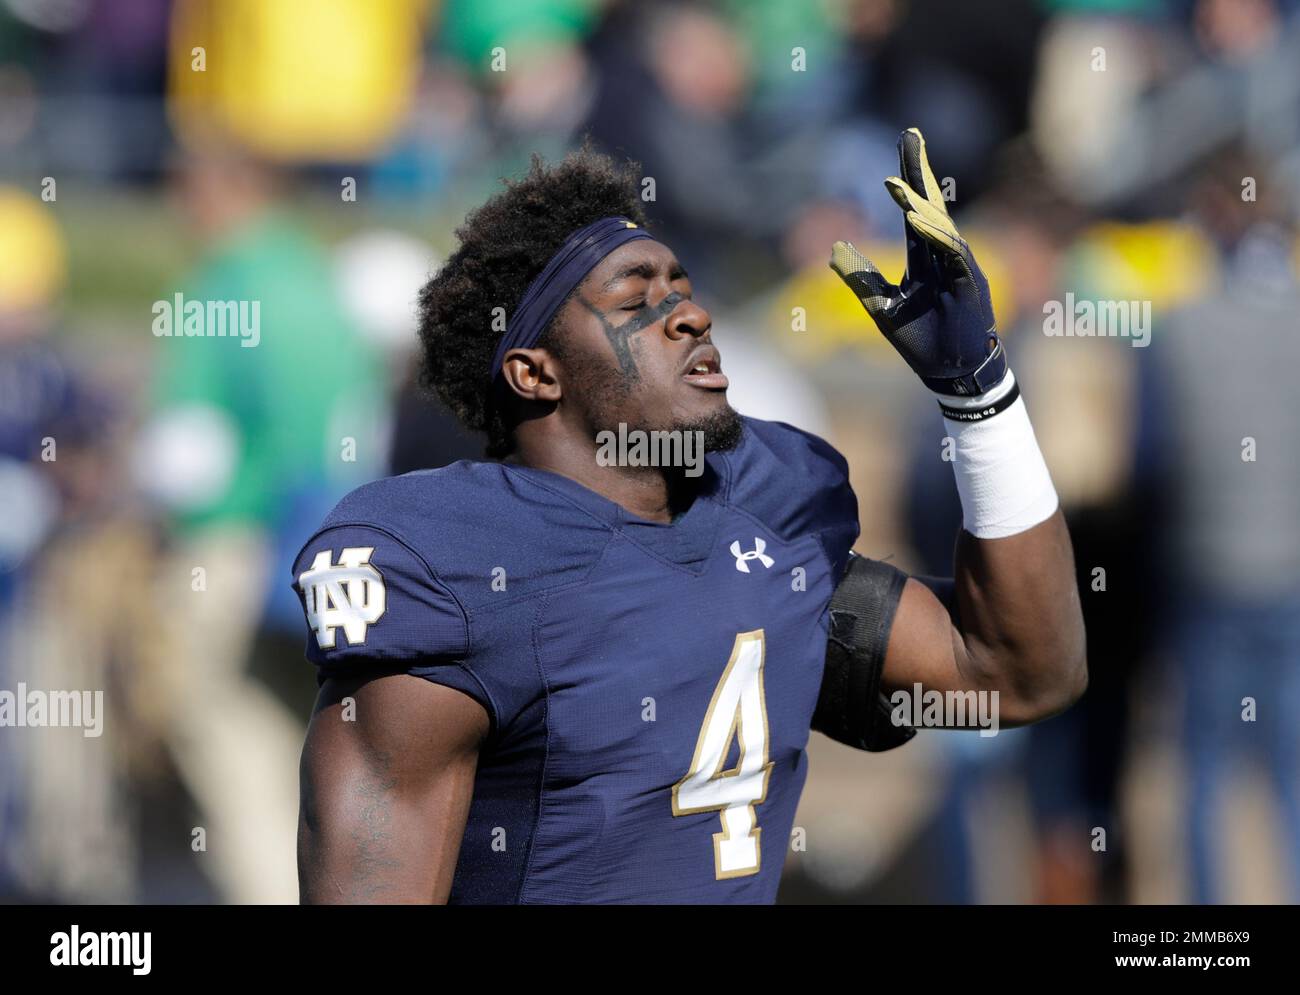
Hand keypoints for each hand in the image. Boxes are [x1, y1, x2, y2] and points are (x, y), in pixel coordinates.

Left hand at [830, 128, 1006, 396]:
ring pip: (941, 225)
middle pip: (932, 204)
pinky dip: (937, 236)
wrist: (949, 373)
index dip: (909, 179)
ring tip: (896, 183)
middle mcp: (945, 254)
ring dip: (919, 204)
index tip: (900, 150)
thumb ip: (861, 277)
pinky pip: (954, 252)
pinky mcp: (971, 283)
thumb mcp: (882, 306)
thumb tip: (833, 251)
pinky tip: (918, 219)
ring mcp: (961, 266)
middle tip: (909, 135)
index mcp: (926, 256)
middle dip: (920, 171)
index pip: (916, 211)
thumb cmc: (922, 340)